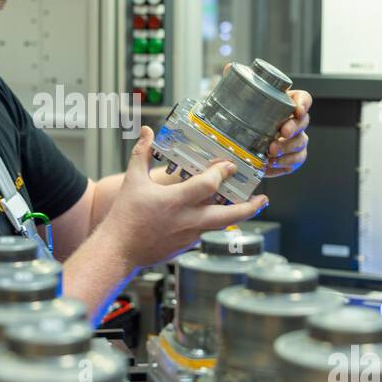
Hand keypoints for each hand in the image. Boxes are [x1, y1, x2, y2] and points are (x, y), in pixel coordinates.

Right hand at [99, 126, 268, 266]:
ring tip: (247, 205)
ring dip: (236, 215)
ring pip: (222, 225)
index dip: (222, 173)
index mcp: (176, 201)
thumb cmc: (125, 217)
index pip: (209, 185)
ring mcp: (190, 236)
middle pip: (229, 215)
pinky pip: (206, 232)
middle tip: (263, 198)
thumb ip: (142, 154)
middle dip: (250, 206)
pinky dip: (213, 223)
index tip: (229, 166)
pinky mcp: (187, 247)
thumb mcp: (133, 180)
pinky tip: (213, 215)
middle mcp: (188, 220)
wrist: (119, 250)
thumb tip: (147, 131)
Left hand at [221, 63, 309, 177]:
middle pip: (303, 123)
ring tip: (271, 154)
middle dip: (294, 129)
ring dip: (288, 150)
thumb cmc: (246, 117)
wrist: (241, 141)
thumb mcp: (240, 100)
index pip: (303, 99)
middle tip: (281, 134)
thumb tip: (229, 68)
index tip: (297, 109)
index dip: (304, 103)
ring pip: (300, 144)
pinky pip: (294, 162)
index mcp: (287, 103)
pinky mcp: (292, 158)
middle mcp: (295, 122)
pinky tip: (270, 167)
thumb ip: (236, 84)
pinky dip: (283, 165)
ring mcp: (296, 140)